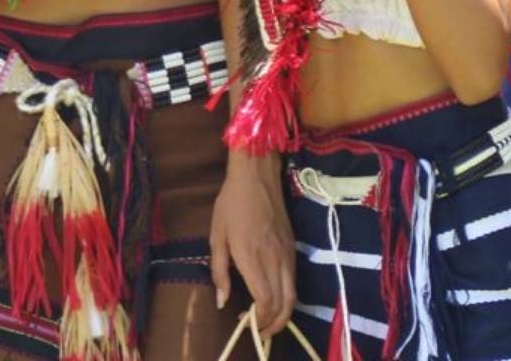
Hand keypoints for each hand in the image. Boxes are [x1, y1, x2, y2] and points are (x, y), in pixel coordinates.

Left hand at [210, 151, 295, 335]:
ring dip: (283, 314)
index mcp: (252, 257)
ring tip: (269, 323)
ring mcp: (287, 254)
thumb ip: (219, 271)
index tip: (248, 325)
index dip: (259, 319)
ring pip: (293, 295)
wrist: (257, 176)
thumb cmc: (231, 205)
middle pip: (283, 304)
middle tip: (260, 332)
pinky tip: (276, 299)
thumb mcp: (216, 236)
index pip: (264, 300)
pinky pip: (294, 280)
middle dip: (274, 325)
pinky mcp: (293, 248)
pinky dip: (288, 297)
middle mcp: (274, 259)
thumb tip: (222, 301)